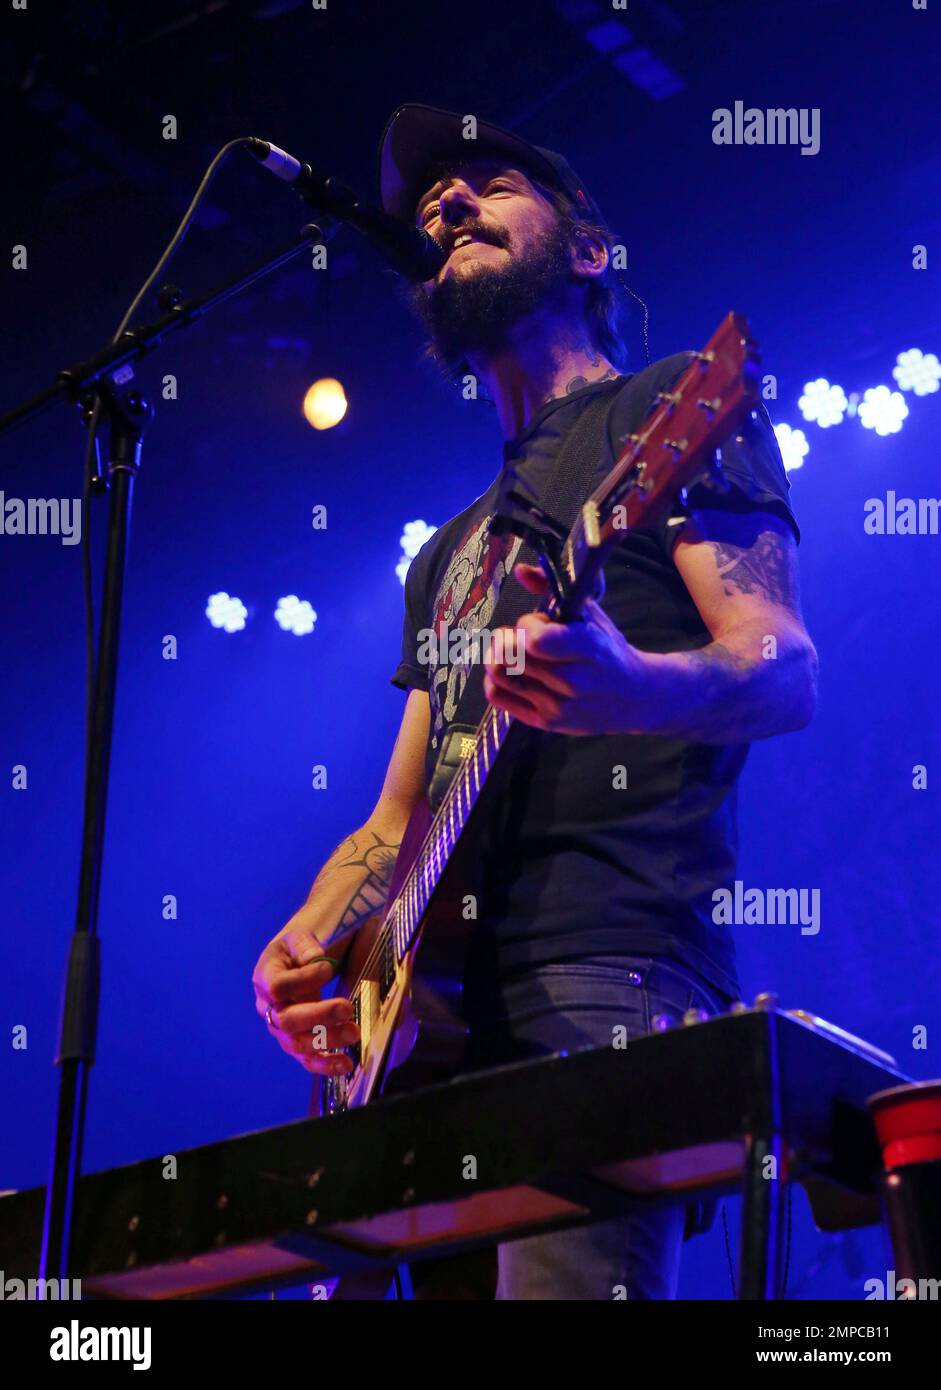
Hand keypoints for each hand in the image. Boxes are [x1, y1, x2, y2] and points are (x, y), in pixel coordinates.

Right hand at [252, 904, 358, 1075]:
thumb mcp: (302, 935)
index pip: (277, 986)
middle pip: (286, 1020)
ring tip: (354, 1033)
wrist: (305, 954)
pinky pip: (307, 1058)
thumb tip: (317, 960)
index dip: (302, 980)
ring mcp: (281, 1027)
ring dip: (326, 1041)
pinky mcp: (298, 1041)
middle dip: (318, 1017)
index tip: (328, 968)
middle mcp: (267, 1006)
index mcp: (266, 975)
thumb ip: (306, 945)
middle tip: (347, 1008)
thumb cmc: (303, 944)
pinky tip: (345, 1064)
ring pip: (297, 1043)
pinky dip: (326, 1064)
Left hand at [482, 563, 655, 735]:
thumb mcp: (591, 613)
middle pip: (510, 655)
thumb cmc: (608, 650)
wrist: (635, 696)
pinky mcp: (545, 722)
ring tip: (513, 651)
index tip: (538, 621)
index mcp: (587, 648)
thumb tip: (520, 571)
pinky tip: (512, 671)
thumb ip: (553, 587)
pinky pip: (498, 697)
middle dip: (508, 637)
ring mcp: (557, 705)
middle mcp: (572, 681)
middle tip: (519, 635)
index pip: (536, 639)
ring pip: (499, 674)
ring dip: (498, 656)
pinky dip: (495, 680)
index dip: (528, 624)